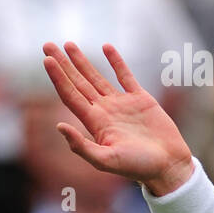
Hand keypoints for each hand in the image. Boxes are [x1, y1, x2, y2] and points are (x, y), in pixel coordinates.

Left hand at [42, 41, 193, 195]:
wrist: (167, 165)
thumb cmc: (137, 167)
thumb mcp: (106, 161)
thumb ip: (81, 146)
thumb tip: (58, 126)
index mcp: (95, 124)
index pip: (70, 96)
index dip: (58, 78)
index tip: (46, 60)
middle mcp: (104, 112)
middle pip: (78, 83)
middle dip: (63, 64)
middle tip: (47, 45)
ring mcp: (121, 104)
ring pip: (96, 77)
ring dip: (82, 61)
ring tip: (68, 45)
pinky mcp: (140, 99)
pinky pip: (125, 76)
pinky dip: (116, 61)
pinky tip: (106, 48)